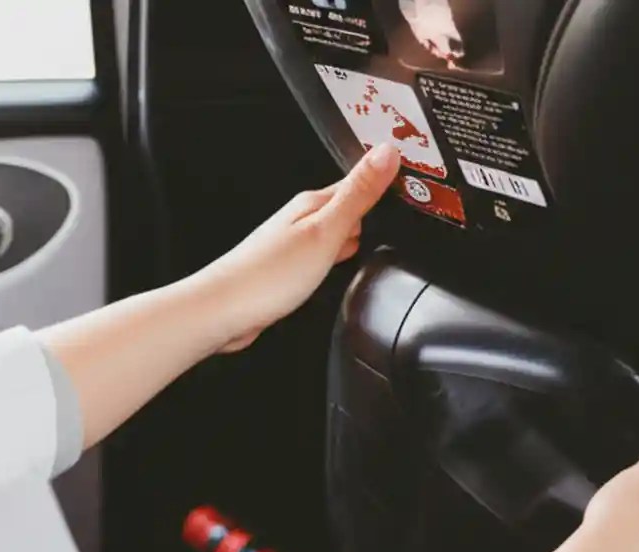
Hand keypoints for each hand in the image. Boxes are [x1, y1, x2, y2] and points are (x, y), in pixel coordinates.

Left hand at [196, 143, 400, 352]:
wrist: (223, 312)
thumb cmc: (268, 276)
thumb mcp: (325, 231)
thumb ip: (358, 195)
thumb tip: (387, 152)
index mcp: (312, 204)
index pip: (360, 182)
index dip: (387, 181)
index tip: (415, 179)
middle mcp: (301, 220)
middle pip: (349, 207)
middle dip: (375, 210)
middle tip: (408, 206)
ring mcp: (294, 245)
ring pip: (336, 233)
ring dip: (358, 234)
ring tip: (383, 235)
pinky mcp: (289, 270)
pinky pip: (323, 255)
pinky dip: (339, 256)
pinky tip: (344, 265)